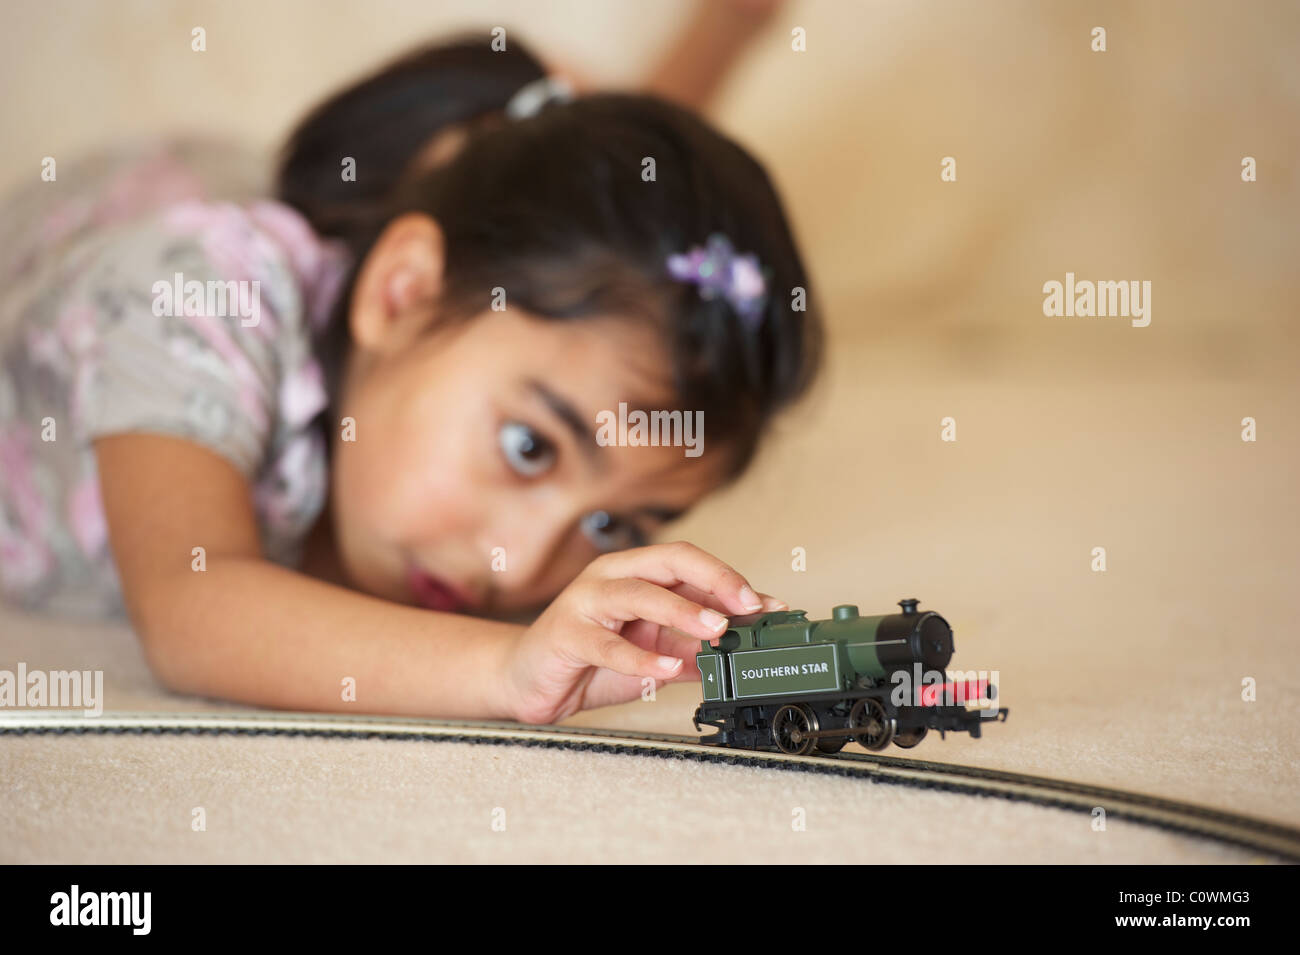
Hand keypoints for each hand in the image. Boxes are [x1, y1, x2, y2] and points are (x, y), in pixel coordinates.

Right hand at [497, 541, 785, 723]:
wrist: (528, 680)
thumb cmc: (589, 660)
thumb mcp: (654, 654)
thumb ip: (693, 648)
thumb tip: (744, 647)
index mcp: (634, 573)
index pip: (687, 561)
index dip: (727, 577)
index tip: (764, 603)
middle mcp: (609, 577)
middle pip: (666, 561)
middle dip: (712, 581)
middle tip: (747, 606)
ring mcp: (584, 602)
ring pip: (637, 594)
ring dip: (682, 611)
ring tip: (715, 629)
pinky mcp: (565, 634)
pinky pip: (607, 644)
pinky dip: (639, 658)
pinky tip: (664, 670)